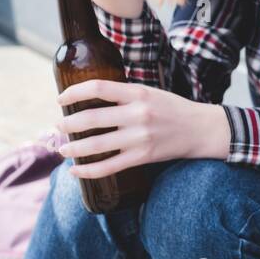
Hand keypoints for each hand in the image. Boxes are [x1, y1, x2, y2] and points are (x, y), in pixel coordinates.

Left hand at [53, 80, 230, 177]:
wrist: (201, 129)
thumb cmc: (173, 109)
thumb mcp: (150, 93)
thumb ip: (124, 95)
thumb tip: (90, 99)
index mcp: (138, 93)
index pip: (97, 88)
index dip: (74, 92)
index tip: (61, 99)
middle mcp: (137, 114)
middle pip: (90, 118)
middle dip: (67, 124)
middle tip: (58, 126)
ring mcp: (140, 137)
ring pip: (96, 145)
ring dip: (73, 148)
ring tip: (62, 149)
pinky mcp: (143, 156)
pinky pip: (109, 166)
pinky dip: (88, 170)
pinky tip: (75, 171)